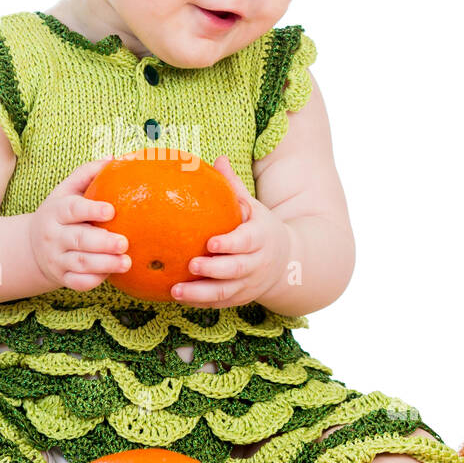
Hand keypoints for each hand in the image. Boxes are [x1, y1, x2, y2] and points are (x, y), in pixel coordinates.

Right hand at [27, 157, 131, 292]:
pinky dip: (94, 280)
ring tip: (126, 262)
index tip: (111, 211)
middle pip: (78, 239)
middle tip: (124, 242)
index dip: (91, 209)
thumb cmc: (61, 214)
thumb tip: (116, 159)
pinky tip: (111, 274)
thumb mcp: (66, 190)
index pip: (72, 209)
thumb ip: (88, 174)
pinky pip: (78, 282)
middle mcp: (54, 236)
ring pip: (80, 263)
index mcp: (57, 211)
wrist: (32, 247)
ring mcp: (57, 258)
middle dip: (102, 242)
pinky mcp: (61, 277)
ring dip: (104, 264)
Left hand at [170, 154, 290, 308]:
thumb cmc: (259, 229)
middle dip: (213, 269)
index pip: (246, 241)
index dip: (230, 244)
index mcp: (260, 238)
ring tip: (176, 290)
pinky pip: (218, 303)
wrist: (288, 263)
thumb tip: (219, 159)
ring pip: (225, 292)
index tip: (210, 243)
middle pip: (235, 269)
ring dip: (200, 292)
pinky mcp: (239, 298)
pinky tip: (176, 298)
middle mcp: (256, 263)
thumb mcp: (254, 208)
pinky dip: (198, 302)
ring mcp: (247, 284)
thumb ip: (234, 188)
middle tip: (190, 264)